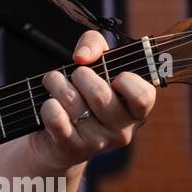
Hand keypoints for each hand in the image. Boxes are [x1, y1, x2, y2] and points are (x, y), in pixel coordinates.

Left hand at [29, 30, 155, 173]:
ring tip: (55, 84)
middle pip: (100, 95)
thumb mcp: (95, 64)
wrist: (56, 138)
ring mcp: (97, 141)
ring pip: (73, 102)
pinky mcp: (71, 148)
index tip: (113, 76)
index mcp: (135, 110)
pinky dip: (48, 104)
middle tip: (75, 76)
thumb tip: (83, 56)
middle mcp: (121, 129)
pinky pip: (56, 118)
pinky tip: (49, 103)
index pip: (143, 96)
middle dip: (80, 75)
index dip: (126, 80)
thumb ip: (95, 44)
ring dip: (57, 84)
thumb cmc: (82, 94)